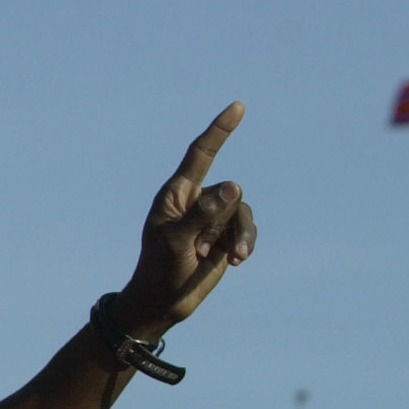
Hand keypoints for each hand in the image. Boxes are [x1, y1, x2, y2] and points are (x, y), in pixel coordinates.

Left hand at [115, 102, 258, 335]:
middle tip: (202, 247)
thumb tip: (233, 187)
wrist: (163, 301)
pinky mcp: (225, 235)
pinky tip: (236, 261)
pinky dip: (246, 243)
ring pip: (243, 211)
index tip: (238, 107)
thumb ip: (204, 214)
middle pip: (230, 192)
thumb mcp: (176, 241)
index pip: (200, 154)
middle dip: (223, 221)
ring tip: (229, 258)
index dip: (219, 130)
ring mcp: (212, 217)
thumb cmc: (160, 269)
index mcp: (176, 194)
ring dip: (239, 235)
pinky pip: (248, 228)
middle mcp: (196, 200)